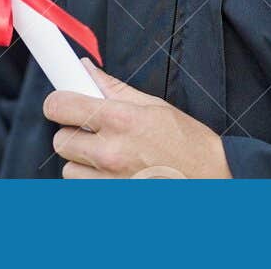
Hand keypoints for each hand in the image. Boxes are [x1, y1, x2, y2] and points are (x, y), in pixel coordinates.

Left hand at [44, 60, 230, 178]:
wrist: (213, 182)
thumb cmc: (187, 143)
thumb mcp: (154, 106)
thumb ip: (113, 88)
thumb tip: (84, 68)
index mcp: (121, 120)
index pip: (60, 106)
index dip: (57, 103)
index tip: (60, 103)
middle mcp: (111, 153)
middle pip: (60, 141)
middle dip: (74, 134)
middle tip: (95, 133)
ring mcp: (110, 184)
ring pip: (68, 171)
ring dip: (82, 164)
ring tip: (111, 159)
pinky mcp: (111, 203)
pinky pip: (83, 192)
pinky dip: (93, 184)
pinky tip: (116, 177)